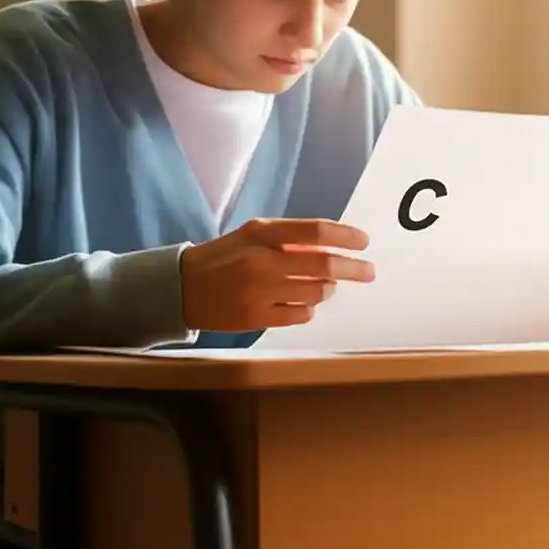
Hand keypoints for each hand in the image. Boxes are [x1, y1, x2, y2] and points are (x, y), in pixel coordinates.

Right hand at [180, 218, 374, 330]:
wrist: (180, 288)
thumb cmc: (224, 258)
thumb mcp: (252, 236)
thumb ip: (289, 239)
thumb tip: (332, 246)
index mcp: (261, 233)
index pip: (315, 231)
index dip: (345, 236)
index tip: (364, 241)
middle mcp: (261, 261)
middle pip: (324, 265)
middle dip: (354, 268)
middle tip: (368, 271)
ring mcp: (259, 292)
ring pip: (317, 293)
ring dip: (328, 289)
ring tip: (324, 286)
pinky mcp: (256, 318)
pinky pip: (301, 314)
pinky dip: (309, 308)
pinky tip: (300, 303)